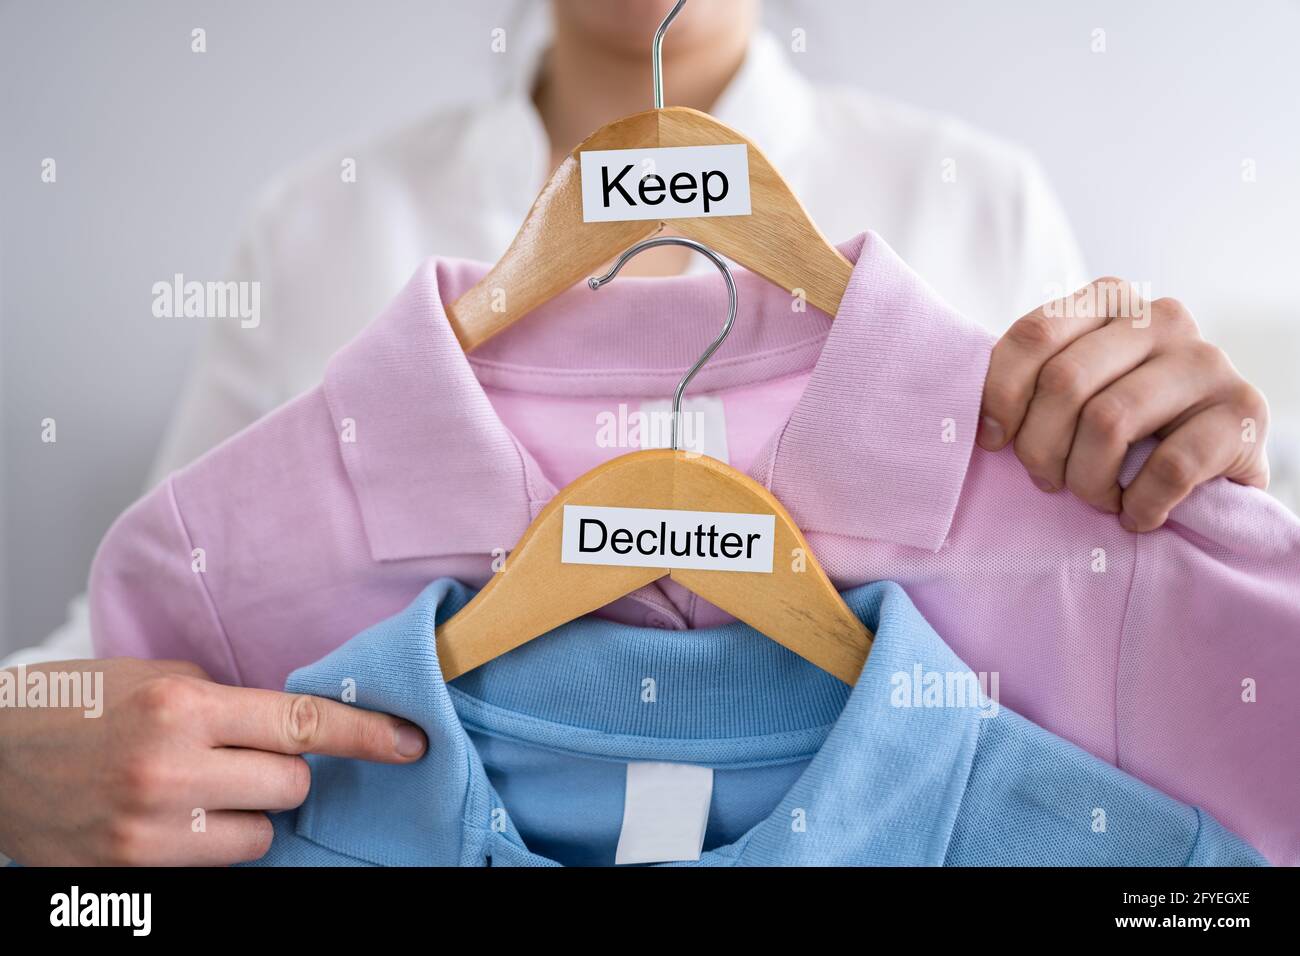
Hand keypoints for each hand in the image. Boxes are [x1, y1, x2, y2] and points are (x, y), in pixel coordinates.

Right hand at [0, 657, 426, 865]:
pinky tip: (182, 819)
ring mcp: (150, 830)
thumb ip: (232, 701)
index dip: (367, 734)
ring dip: (251, 813)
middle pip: (293, 785)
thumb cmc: (81, 707)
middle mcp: (171, 769)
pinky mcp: (132, 872)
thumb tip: (301, 723)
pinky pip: (221, 865)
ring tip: (203, 790)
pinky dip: (216, 843)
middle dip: (285, 771)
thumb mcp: (159, 676)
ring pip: (262, 834)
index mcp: (183, 705)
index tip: (411, 742)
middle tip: (244, 756)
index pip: (304, 722)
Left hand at [977, 278, 1269, 530]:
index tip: (993, 440)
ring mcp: (1207, 361)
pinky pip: (1170, 466)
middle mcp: (1161, 318)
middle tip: (1046, 480)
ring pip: (1110, 421)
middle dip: (1040, 447)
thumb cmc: (1123, 427)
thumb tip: (974, 420)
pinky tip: (1136, 514)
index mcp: (1109, 301)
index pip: (1033, 335)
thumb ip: (1031, 382)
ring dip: (1087, 481)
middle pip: (1065, 382)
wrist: (1213, 464)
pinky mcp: (1244, 411)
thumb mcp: (1073, 390)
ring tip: (1094, 499)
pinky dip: (1140, 503)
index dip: (1000, 396)